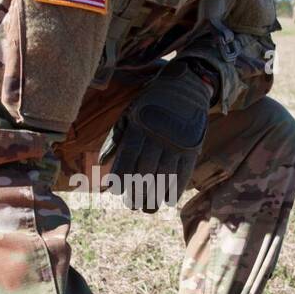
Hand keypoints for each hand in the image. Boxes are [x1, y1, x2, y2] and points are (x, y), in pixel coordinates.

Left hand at [105, 59, 214, 211]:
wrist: (186, 86)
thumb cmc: (152, 103)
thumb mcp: (131, 113)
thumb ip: (117, 137)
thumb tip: (102, 161)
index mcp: (140, 125)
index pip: (128, 156)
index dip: (120, 176)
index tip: (116, 190)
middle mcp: (158, 135)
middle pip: (145, 170)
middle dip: (137, 192)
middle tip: (132, 205)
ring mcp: (177, 142)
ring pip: (164, 175)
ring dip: (155, 196)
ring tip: (147, 208)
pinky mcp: (192, 147)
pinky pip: (184, 172)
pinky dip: (176, 189)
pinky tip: (168, 200)